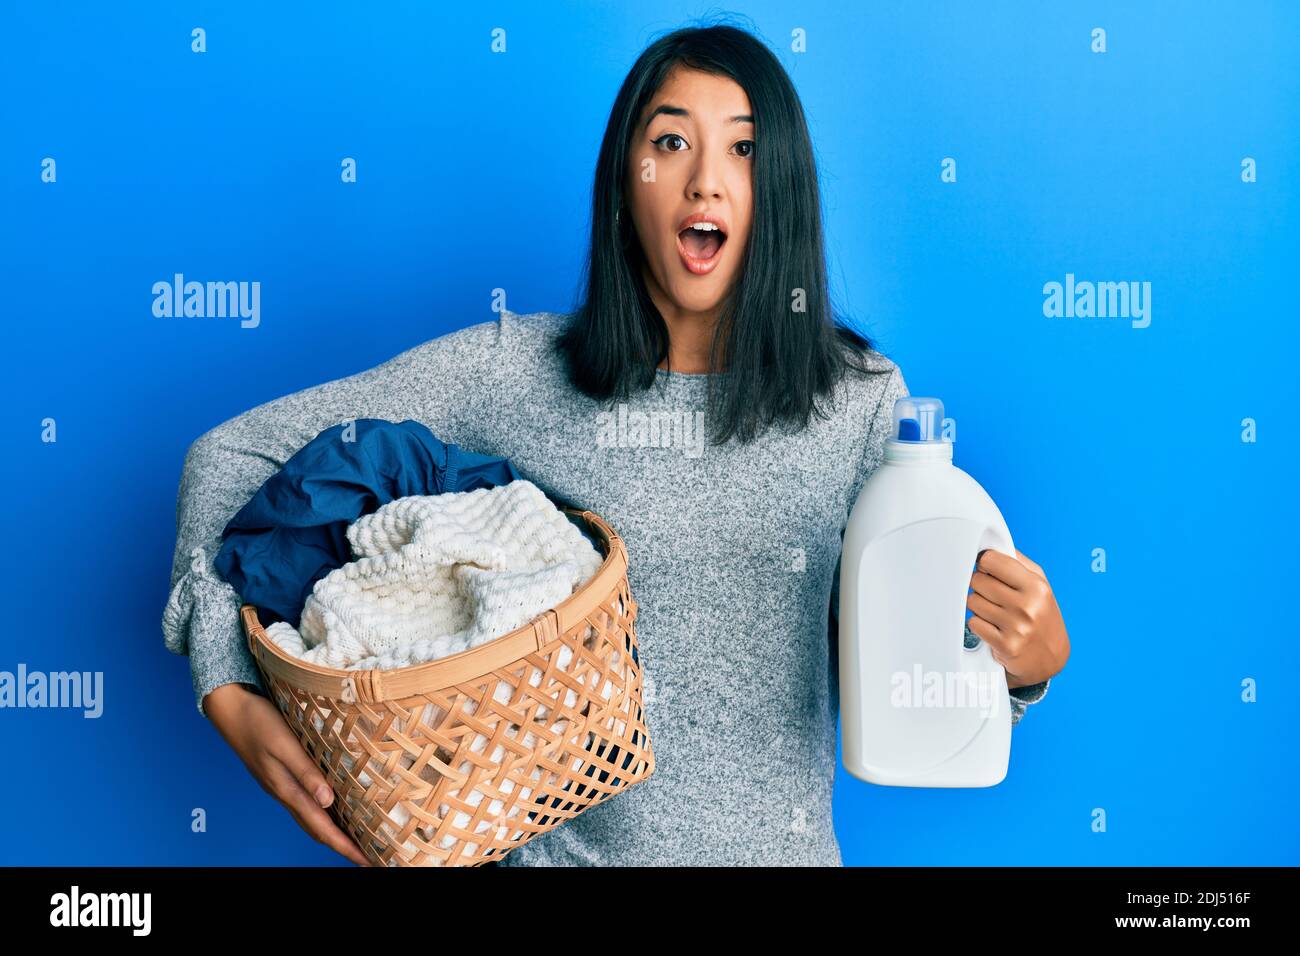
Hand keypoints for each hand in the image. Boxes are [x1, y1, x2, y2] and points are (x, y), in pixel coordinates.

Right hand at [203, 683, 372, 866]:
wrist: (230, 709)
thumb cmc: (258, 721)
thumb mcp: (285, 744)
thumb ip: (306, 772)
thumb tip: (327, 801)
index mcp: (287, 789)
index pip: (321, 826)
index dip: (343, 846)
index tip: (365, 860)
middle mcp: (284, 792)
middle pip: (316, 829)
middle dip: (341, 846)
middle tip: (366, 856)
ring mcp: (280, 786)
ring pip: (309, 819)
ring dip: (331, 833)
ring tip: (353, 838)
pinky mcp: (279, 776)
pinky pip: (303, 804)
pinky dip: (320, 815)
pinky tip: (330, 807)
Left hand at [966, 549, 1069, 688]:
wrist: (1051, 658)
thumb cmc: (1042, 615)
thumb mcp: (1040, 585)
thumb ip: (1017, 562)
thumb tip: (991, 546)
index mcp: (1036, 586)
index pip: (991, 560)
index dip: (985, 564)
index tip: (987, 569)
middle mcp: (1027, 606)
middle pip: (977, 580)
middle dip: (980, 585)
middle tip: (992, 594)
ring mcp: (1016, 627)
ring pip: (972, 601)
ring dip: (978, 605)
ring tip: (994, 611)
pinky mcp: (1005, 645)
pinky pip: (973, 623)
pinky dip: (979, 624)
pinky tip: (993, 627)